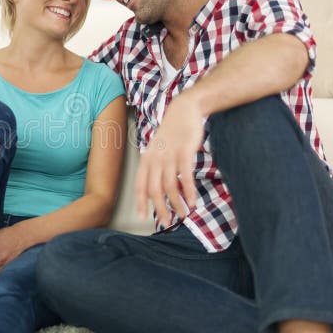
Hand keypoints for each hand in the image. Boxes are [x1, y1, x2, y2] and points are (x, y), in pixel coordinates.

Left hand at [134, 93, 202, 227]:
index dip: (140, 202)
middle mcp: (155, 159)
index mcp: (146, 159)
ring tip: (183, 214)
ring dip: (176, 203)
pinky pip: (186, 177)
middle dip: (160, 208)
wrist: (184, 110)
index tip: (143, 217)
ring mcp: (169, 155)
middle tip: (167, 221)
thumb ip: (155, 166)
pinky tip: (193, 201)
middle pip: (154, 190)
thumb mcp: (158, 149)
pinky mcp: (184, 152)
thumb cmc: (171, 133)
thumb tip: (157, 187)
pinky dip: (189, 191)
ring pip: (170, 186)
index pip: (139, 185)